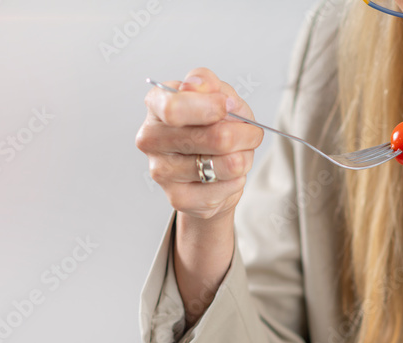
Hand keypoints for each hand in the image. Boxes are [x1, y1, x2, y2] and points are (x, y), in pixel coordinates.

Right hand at [136, 68, 262, 222]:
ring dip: (244, 159)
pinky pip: (225, 188)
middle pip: (215, 138)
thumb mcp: (217, 95)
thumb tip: (203, 86)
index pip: (174, 108)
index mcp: (157, 104)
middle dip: (245, 135)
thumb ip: (210, 85)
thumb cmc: (212, 125)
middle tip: (251, 134)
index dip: (209, 108)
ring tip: (238, 155)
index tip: (227, 107)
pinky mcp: (178, 198)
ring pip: (226, 165)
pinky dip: (236, 181)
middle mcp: (151, 138)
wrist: (210, 168)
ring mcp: (161, 171)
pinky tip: (226, 176)